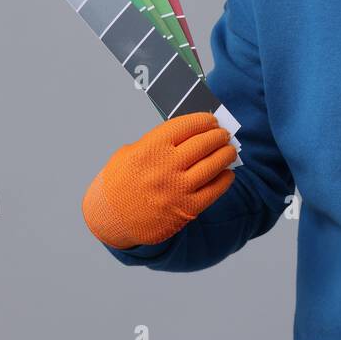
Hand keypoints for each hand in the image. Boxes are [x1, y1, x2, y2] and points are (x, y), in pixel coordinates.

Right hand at [82, 112, 235, 249]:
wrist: (110, 219)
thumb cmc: (119, 182)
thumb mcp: (129, 153)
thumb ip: (157, 142)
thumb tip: (190, 133)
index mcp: (151, 148)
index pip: (187, 125)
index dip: (204, 120)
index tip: (211, 120)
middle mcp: (166, 166)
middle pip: (203, 144)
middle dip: (218, 136)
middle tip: (224, 134)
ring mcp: (177, 189)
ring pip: (213, 165)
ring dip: (226, 155)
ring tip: (229, 150)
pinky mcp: (186, 210)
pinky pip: (214, 191)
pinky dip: (224, 179)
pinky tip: (226, 173)